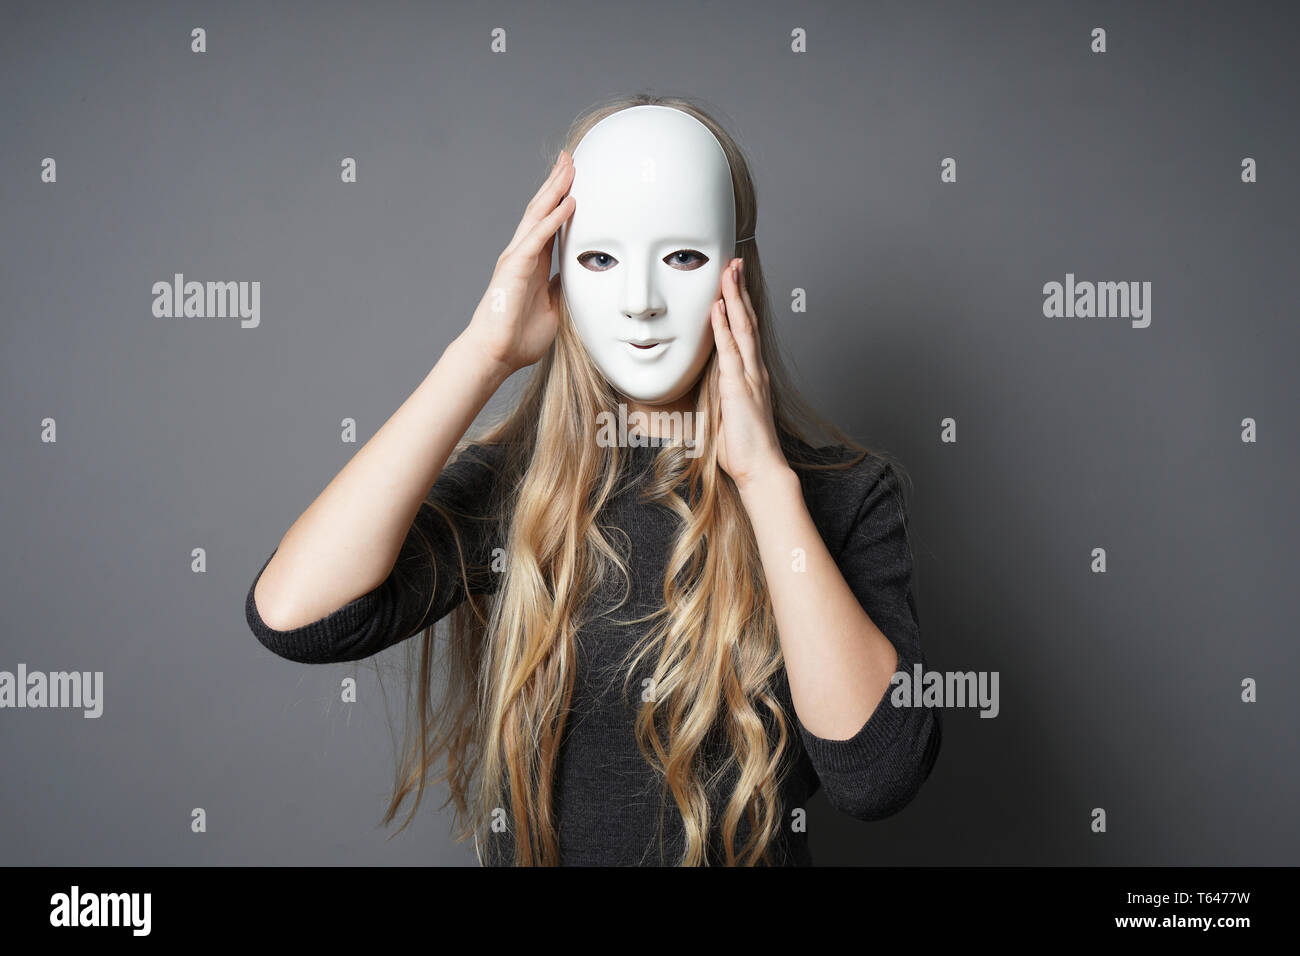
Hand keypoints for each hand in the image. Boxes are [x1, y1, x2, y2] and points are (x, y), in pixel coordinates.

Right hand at [463, 150, 575, 376]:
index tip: (574, 180)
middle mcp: (523, 254)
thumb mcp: (552, 309)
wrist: (496, 354)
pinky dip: (554, 218)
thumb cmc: (519, 337)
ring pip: (538, 215)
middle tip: (570, 158)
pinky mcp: (514, 266)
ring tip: (569, 167)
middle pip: (541, 210)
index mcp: (533, 263)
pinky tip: (569, 202)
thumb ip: (561, 289)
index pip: (549, 223)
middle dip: (556, 183)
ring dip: (555, 190)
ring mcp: (517, 258)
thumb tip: (574, 278)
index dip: (560, 200)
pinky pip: (538, 237)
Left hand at [710, 257, 790, 492]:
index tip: (733, 283)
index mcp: (751, 375)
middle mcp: (755, 370)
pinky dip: (724, 327)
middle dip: (740, 290)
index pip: (746, 332)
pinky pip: (730, 350)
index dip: (740, 305)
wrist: (761, 468)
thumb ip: (721, 392)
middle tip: (735, 263)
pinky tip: (719, 307)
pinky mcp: (740, 387)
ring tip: (729, 272)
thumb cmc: (743, 447)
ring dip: (734, 298)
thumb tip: (707, 381)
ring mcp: (750, 377)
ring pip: (742, 328)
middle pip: (748, 321)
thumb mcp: (727, 413)